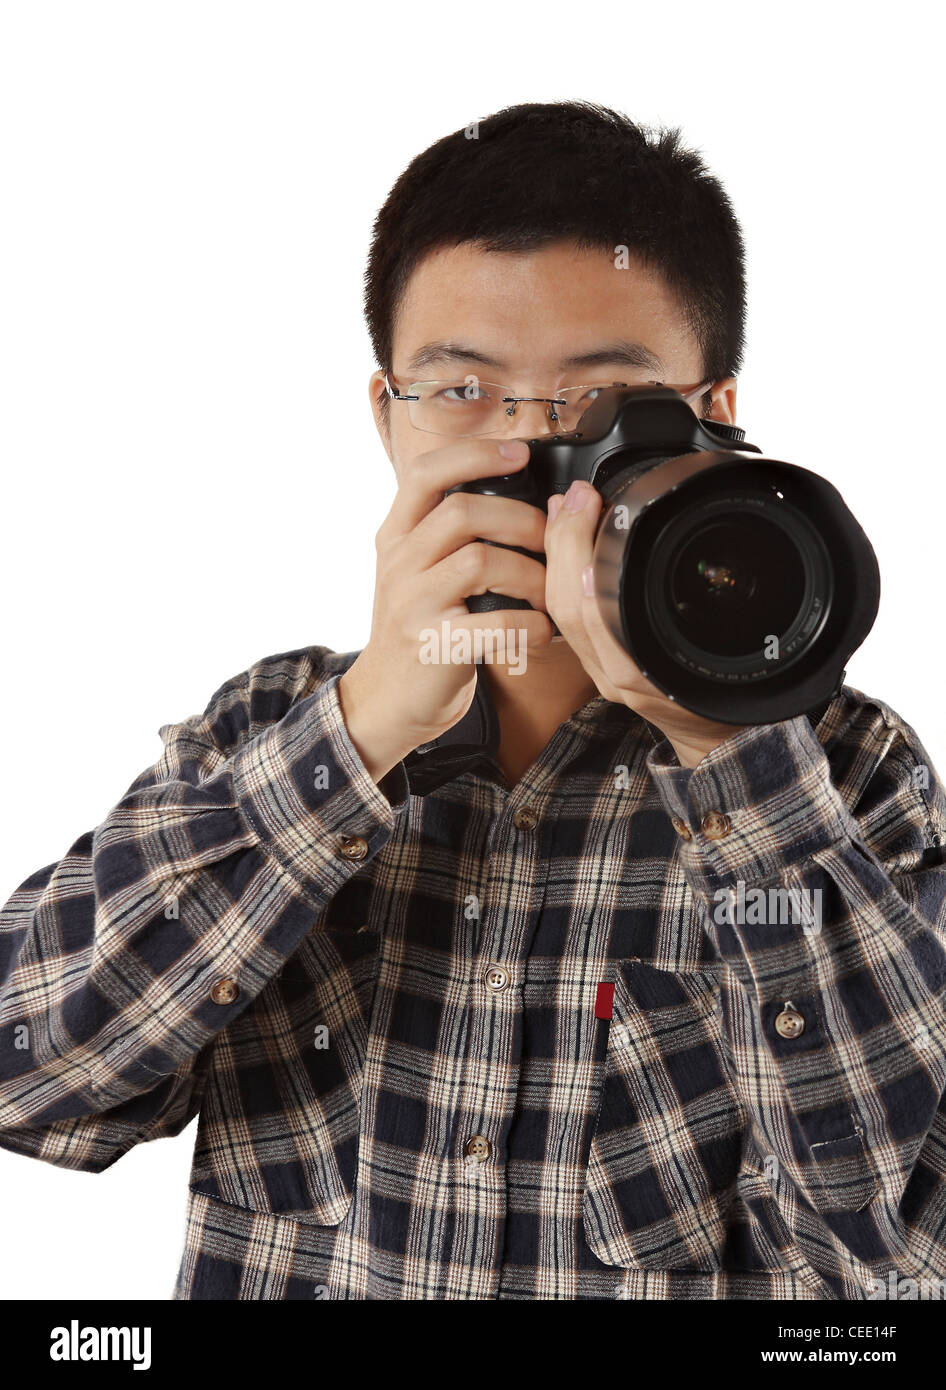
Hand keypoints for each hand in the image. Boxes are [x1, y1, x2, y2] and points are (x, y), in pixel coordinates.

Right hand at [339, 437, 553, 782]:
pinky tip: (542, 631)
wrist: (387, 698)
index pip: (426, 473)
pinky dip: (532, 625)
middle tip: (549, 541)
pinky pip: (497, 624)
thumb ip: (449, 531)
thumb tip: (522, 494)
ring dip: (531, 575)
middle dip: (520, 520)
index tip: (519, 453)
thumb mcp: (418, 568)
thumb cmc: (420, 627)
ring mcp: (412, 604)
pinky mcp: (434, 646)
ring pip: (480, 561)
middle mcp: (398, 563)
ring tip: (548, 593)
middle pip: (462, 512)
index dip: (475, 455)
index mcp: (396, 535)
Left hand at [544, 479, 749, 767]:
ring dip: (559, 554)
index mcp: (641, 667)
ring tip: (566, 509)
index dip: (583, 558)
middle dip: (565, 543)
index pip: (591, 609)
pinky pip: (570, 618)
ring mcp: (604, 669)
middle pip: (568, 603)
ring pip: (563, 610)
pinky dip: (564, 576)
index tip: (589, 509)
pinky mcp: (601, 663)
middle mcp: (615, 670)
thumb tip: (681, 573)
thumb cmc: (731, 698)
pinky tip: (567, 547)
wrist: (721, 741)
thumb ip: (709, 618)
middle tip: (575, 496)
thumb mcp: (734, 654)